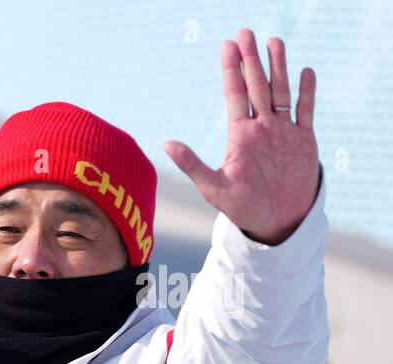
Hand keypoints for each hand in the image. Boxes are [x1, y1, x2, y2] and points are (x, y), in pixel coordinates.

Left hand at [163, 29, 318, 244]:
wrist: (275, 222)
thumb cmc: (241, 208)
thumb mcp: (213, 187)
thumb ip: (191, 164)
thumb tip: (166, 144)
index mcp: (239, 135)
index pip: (234, 95)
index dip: (231, 70)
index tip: (227, 45)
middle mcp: (261, 128)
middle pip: (256, 86)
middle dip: (251, 60)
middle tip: (245, 32)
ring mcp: (283, 132)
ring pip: (280, 92)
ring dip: (278, 68)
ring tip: (273, 42)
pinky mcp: (304, 140)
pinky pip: (305, 111)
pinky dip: (306, 93)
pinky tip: (305, 72)